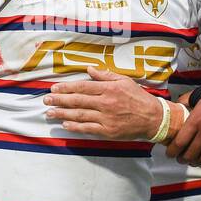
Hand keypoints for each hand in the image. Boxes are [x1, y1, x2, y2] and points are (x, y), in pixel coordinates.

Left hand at [43, 67, 163, 139]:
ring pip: (80, 115)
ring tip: (50, 113)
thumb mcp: (124, 81)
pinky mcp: (108, 131)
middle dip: (59, 100)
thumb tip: (89, 69)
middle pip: (77, 101)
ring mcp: (106, 118)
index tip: (54, 88)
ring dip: (63, 114)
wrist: (154, 118)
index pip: (83, 86)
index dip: (66, 88)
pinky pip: (88, 128)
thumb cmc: (139, 98)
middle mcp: (106, 103)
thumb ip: (105, 75)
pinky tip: (65, 125)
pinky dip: (75, 127)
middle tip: (46, 100)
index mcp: (109, 89)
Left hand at [166, 93, 200, 164]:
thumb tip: (176, 105)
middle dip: (182, 159)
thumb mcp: (200, 94)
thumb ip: (185, 101)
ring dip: (195, 161)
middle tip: (180, 158)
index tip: (170, 153)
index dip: (172, 151)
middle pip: (189, 155)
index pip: (179, 143)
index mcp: (196, 120)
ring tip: (192, 160)